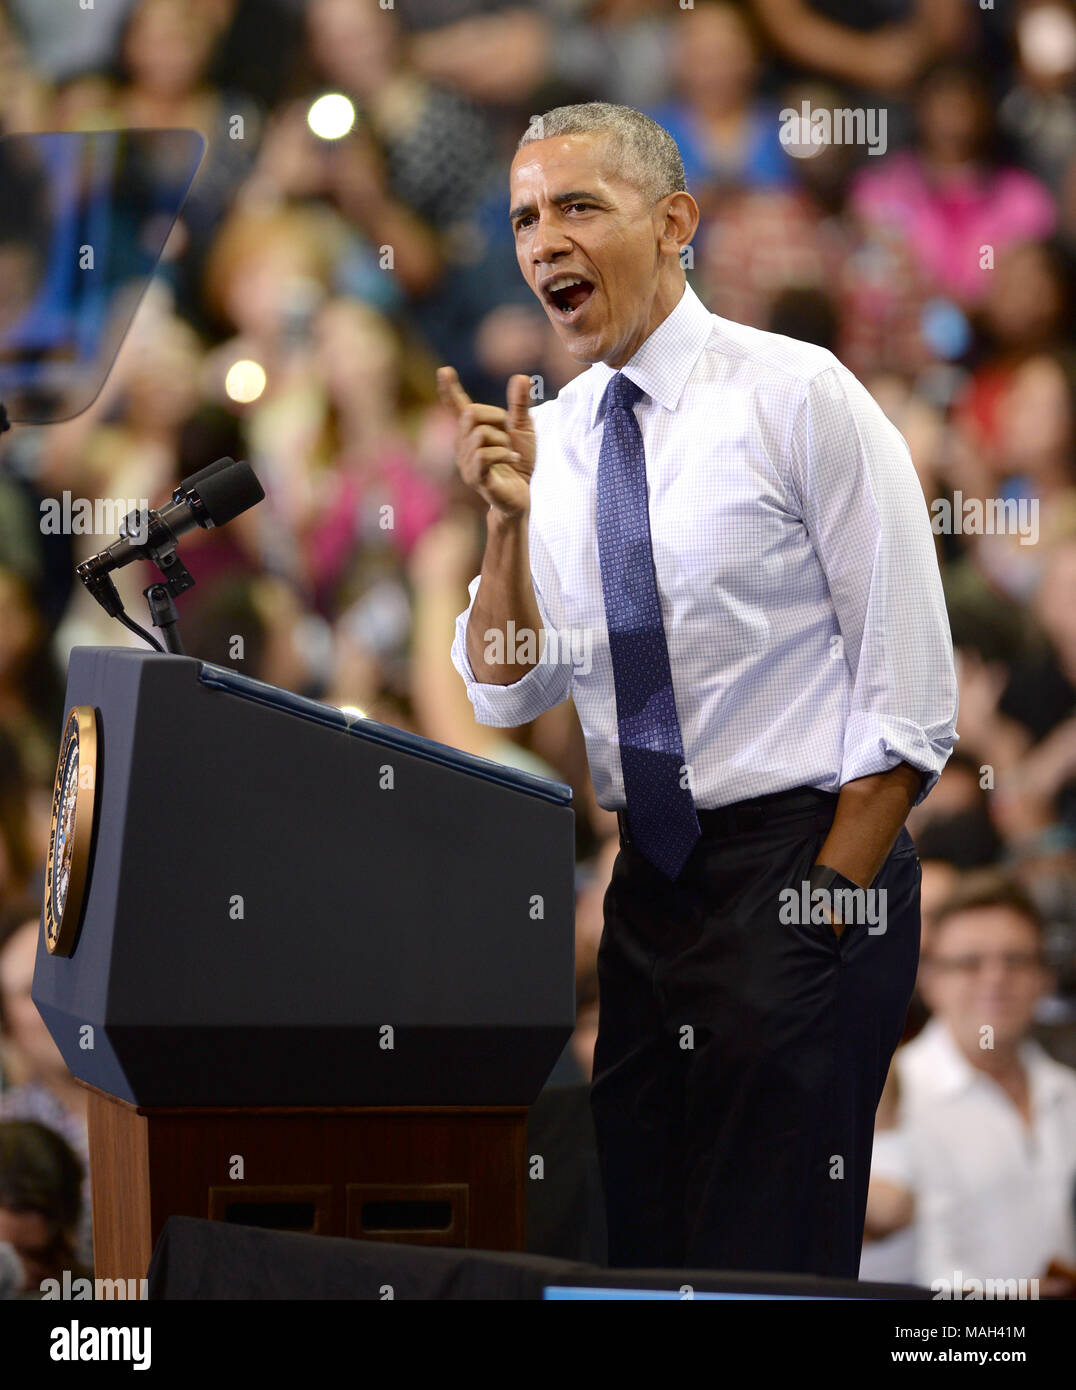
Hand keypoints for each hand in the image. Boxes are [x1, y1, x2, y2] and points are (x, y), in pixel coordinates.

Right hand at [436, 367, 534, 517]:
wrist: (522, 495)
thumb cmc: (519, 463)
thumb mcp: (524, 428)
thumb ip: (520, 404)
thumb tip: (522, 377)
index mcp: (472, 430)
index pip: (457, 406)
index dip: (449, 389)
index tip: (444, 371)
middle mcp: (463, 445)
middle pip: (470, 414)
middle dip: (497, 419)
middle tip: (510, 436)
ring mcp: (465, 462)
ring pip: (479, 435)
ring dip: (503, 441)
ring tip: (510, 453)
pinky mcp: (474, 478)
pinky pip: (483, 455)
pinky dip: (503, 454)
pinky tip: (513, 459)